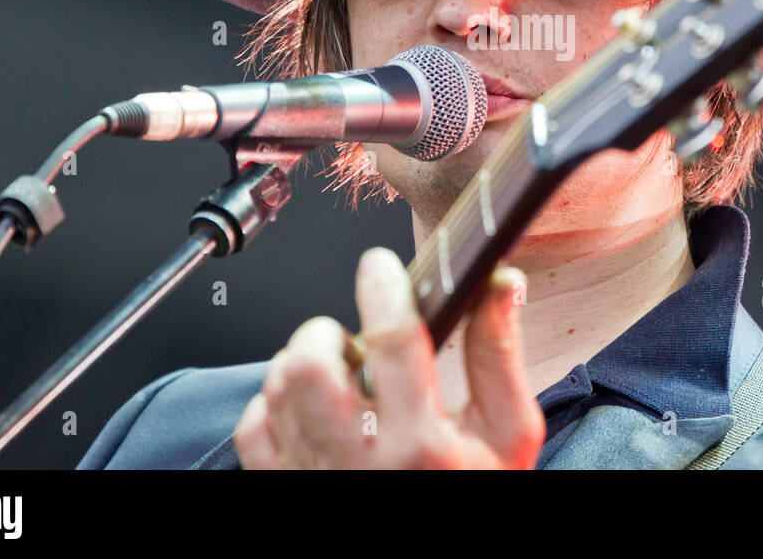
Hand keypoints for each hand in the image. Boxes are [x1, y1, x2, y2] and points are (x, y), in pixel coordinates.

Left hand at [234, 247, 544, 468]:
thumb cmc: (472, 495)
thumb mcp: (507, 436)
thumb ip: (498, 356)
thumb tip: (500, 288)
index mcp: (423, 446)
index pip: (393, 343)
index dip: (384, 288)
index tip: (381, 266)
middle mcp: (362, 465)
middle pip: (310, 367)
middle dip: (327, 333)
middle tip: (353, 342)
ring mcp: (317, 478)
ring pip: (278, 389)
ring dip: (304, 363)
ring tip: (341, 376)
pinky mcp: (287, 486)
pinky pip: (254, 430)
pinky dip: (276, 404)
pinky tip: (312, 409)